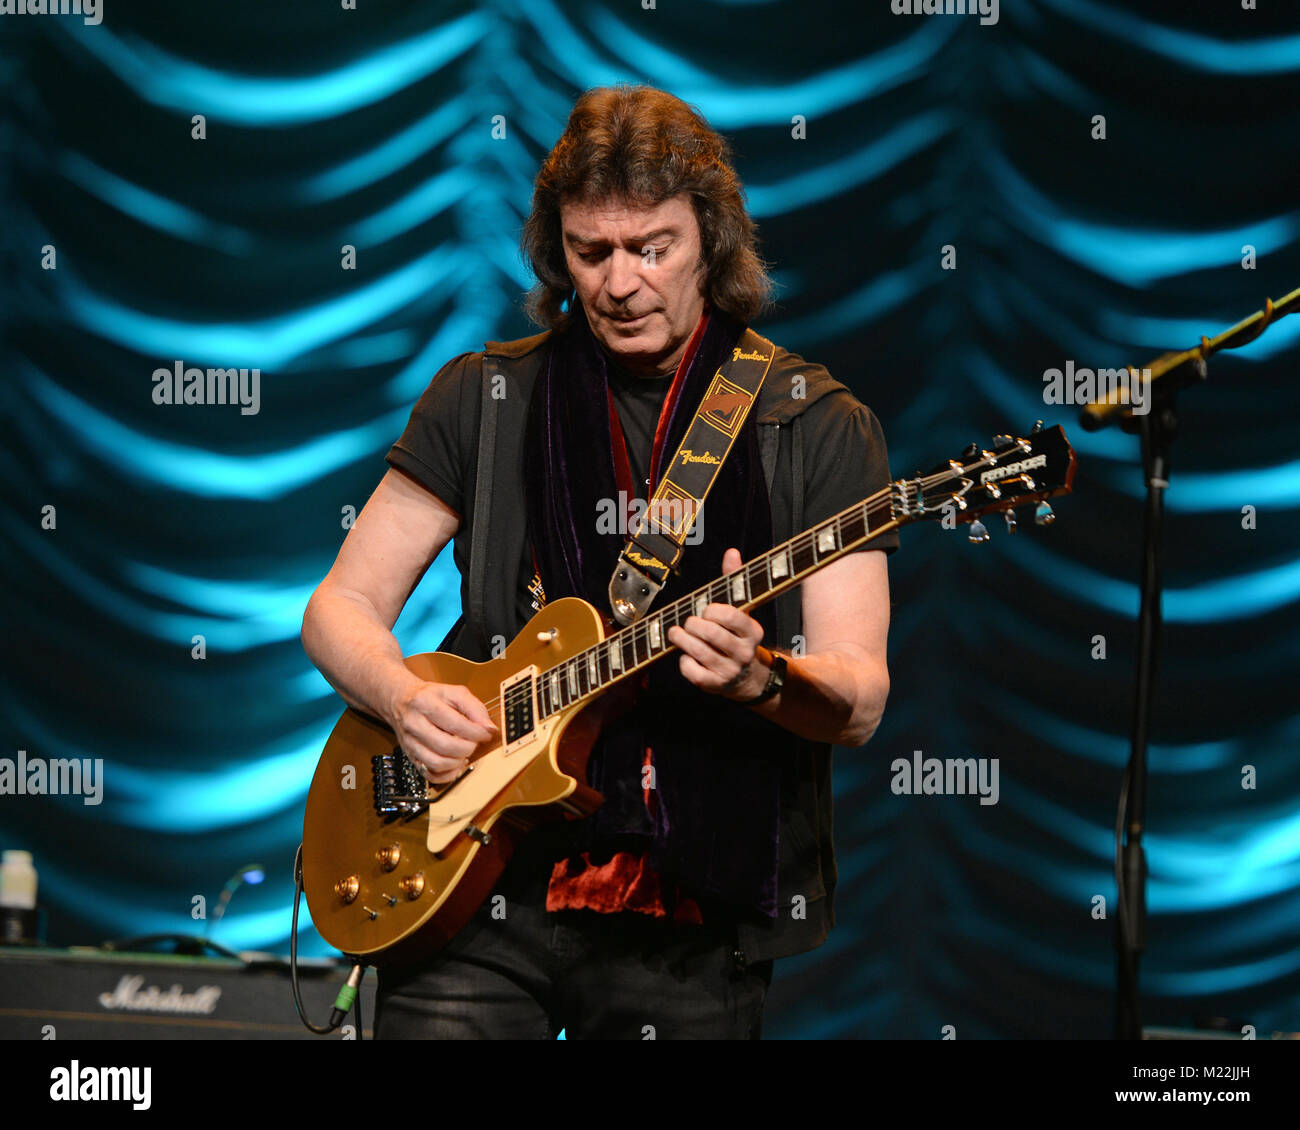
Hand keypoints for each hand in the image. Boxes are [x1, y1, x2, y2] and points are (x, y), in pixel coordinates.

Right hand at [388, 680, 498, 784]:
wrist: (400, 700)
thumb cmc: (430, 697)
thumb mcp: (455, 692)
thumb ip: (475, 708)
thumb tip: (489, 728)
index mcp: (425, 703)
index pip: (455, 724)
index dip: (476, 732)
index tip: (486, 734)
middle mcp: (414, 724)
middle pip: (445, 746)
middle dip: (467, 748)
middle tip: (474, 743)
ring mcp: (410, 743)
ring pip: (436, 763)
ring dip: (458, 762)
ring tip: (464, 753)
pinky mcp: (410, 756)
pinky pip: (429, 774)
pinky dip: (447, 774)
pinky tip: (455, 764)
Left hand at [667, 547, 768, 700]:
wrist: (746, 677)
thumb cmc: (736, 636)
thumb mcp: (740, 610)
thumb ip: (734, 581)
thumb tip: (731, 552)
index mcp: (753, 631)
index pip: (731, 616)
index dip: (712, 610)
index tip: (706, 610)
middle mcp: (744, 653)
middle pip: (711, 633)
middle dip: (692, 624)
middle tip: (687, 622)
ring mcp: (730, 671)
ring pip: (698, 651)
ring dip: (681, 639)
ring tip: (676, 633)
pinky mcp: (714, 685)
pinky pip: (692, 671)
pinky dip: (684, 662)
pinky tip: (687, 656)